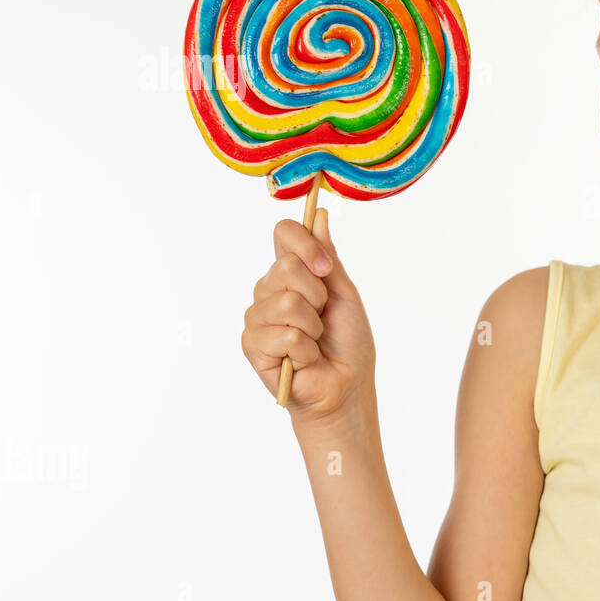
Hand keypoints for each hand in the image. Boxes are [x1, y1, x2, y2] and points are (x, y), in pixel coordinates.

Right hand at [241, 207, 375, 426]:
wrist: (346, 386)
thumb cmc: (347, 342)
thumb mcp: (344, 293)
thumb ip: (328, 256)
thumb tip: (320, 214)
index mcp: (291, 273)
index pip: (283, 234)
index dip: (306, 244)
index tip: (326, 268)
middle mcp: (268, 290)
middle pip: (286, 267)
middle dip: (318, 295)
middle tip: (324, 318)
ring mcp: (257, 317)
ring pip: (286, 302)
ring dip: (313, 327)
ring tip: (315, 340)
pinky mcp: (252, 345)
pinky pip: (285, 334)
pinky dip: (306, 350)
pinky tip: (304, 359)